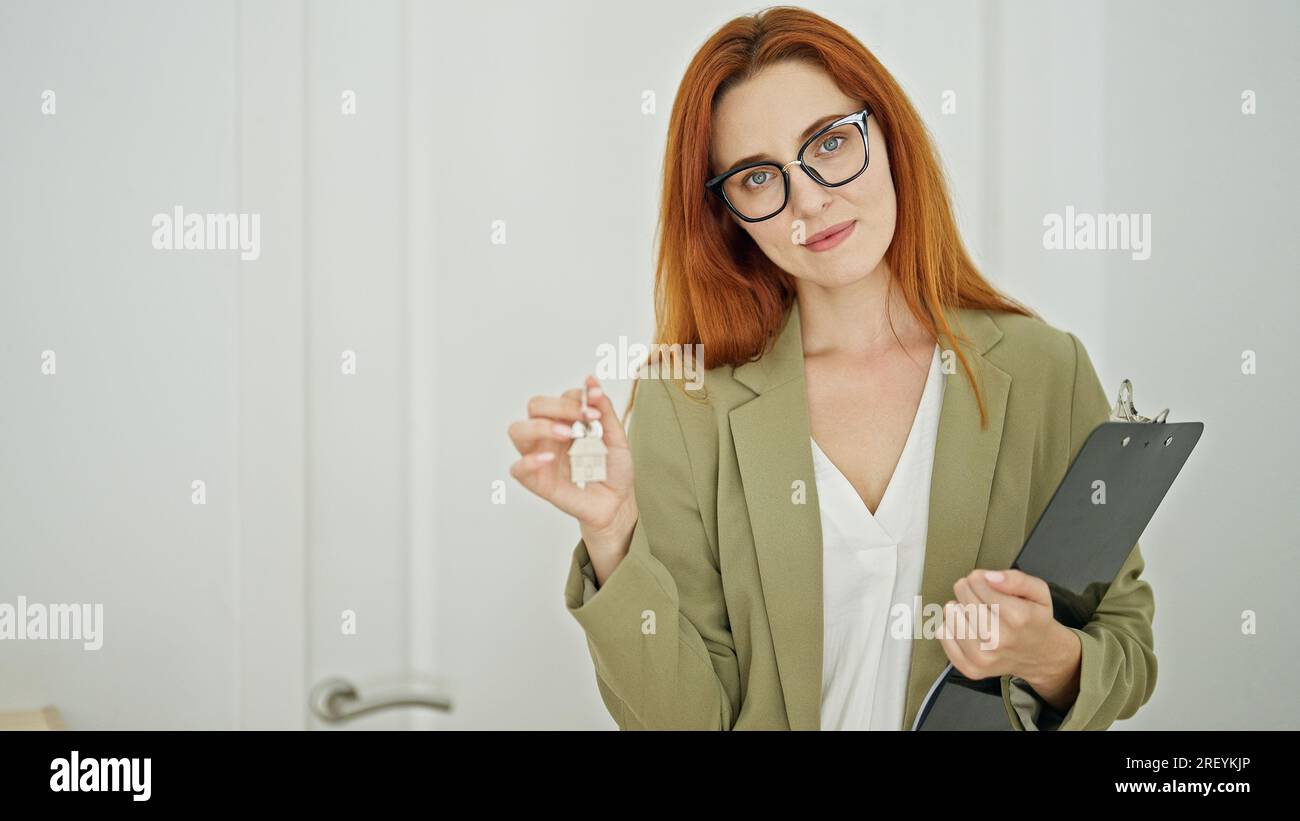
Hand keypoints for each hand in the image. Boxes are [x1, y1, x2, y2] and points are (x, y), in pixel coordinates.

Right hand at [508, 375, 637, 582]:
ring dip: (540, 426)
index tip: (596, 408)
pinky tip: (549, 458)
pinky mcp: (537, 481)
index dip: (578, 398)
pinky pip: (518, 468)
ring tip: (567, 435)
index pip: (561, 397)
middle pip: (535, 406)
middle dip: (559, 406)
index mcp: (567, 421)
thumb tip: (591, 382)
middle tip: (583, 418)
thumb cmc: (613, 469)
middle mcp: (550, 435)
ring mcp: (541, 456)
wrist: (617, 502)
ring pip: (518, 430)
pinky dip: (529, 460)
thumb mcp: (615, 437)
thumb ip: (604, 410)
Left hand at [939, 568, 1082, 712]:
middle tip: (975, 592)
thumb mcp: (1039, 592)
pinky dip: (948, 626)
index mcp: (1018, 617)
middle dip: (966, 589)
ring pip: (951, 616)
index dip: (977, 577)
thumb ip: (1017, 579)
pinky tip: (964, 624)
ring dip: (956, 607)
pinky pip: (944, 636)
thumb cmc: (1035, 620)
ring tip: (970, 609)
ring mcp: (984, 656)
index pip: (979, 584)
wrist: (1041, 656)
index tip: (982, 580)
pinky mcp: (972, 668)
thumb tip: (990, 577)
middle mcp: (999, 639)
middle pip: (964, 599)